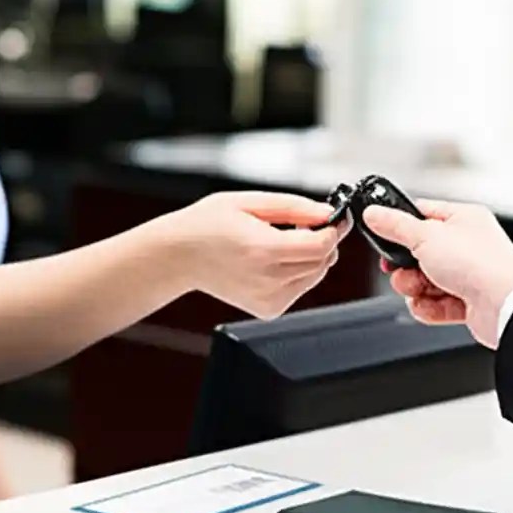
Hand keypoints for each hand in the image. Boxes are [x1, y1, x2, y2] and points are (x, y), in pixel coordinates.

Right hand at [171, 192, 346, 318]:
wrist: (179, 256)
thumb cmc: (207, 225)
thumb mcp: (250, 202)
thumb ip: (294, 207)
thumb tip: (327, 213)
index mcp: (263, 250)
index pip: (322, 245)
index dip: (332, 229)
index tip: (330, 218)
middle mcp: (268, 279)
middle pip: (323, 261)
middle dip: (321, 241)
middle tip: (300, 225)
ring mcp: (269, 300)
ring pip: (316, 275)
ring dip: (310, 257)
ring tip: (279, 241)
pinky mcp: (269, 310)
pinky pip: (300, 288)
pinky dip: (297, 273)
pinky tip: (272, 261)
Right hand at [364, 200, 512, 347]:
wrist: (505, 305)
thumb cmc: (480, 263)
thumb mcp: (425, 235)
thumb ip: (394, 225)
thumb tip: (373, 213)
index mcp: (462, 219)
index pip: (422, 214)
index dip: (398, 226)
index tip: (382, 235)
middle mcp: (466, 246)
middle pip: (418, 253)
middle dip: (404, 266)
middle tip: (401, 268)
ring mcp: (468, 275)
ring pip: (423, 281)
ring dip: (415, 288)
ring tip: (421, 288)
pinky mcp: (467, 302)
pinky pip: (435, 305)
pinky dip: (429, 307)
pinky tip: (432, 305)